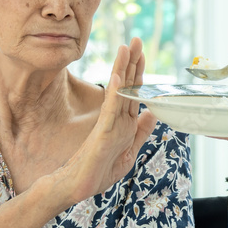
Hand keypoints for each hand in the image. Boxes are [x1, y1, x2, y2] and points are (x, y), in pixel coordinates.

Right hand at [56, 37, 156, 205]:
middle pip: (127, 86)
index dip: (138, 72)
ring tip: (126, 48)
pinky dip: (117, 94)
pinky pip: (111, 111)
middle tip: (136, 39)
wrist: (75, 188)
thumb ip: (140, 132)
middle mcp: (116, 120)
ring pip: (119, 93)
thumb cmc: (98, 172)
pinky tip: (119, 77)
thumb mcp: (128, 152)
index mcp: (124, 123)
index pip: (133, 92)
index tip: (142, 52)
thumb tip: (152, 112)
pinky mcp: (102, 135)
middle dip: (132, 62)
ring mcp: (108, 125)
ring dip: (123, 70)